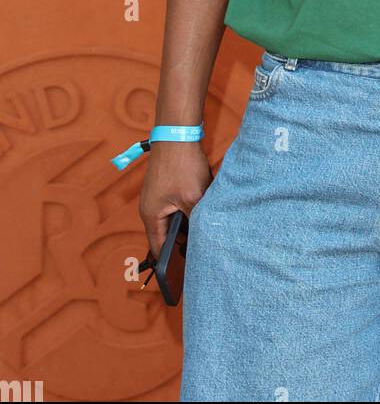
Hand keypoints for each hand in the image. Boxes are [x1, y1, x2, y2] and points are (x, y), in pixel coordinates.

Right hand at [138, 142, 212, 258]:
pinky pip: (176, 205)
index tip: (187, 269)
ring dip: (188, 220)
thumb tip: (205, 237)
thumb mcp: (193, 198)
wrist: (177, 133)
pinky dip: (188, 207)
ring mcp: (157, 196)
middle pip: (166, 234)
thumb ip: (197, 221)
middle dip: (184, 239)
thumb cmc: (181, 165)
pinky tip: (203, 205)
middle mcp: (150, 208)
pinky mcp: (166, 186)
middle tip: (202, 247)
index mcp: (150, 216)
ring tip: (204, 225)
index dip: (171, 260)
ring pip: (174, 218)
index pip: (159, 248)